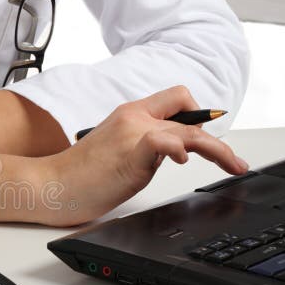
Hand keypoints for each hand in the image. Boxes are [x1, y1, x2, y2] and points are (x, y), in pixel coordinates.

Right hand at [35, 86, 247, 225]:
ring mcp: (132, 133)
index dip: (198, 117)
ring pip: (188, 130)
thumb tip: (171, 153)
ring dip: (217, 149)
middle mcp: (134, 117)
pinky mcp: (129, 152)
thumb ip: (145, 147)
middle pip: (189, 114)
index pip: (176, 100)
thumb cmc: (79, 174)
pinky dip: (179, 148)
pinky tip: (183, 160)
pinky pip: (162, 141)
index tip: (209, 139)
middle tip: (233, 161)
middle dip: (217, 139)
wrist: (51, 184)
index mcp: (130, 114)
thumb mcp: (119, 152)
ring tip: (233, 165)